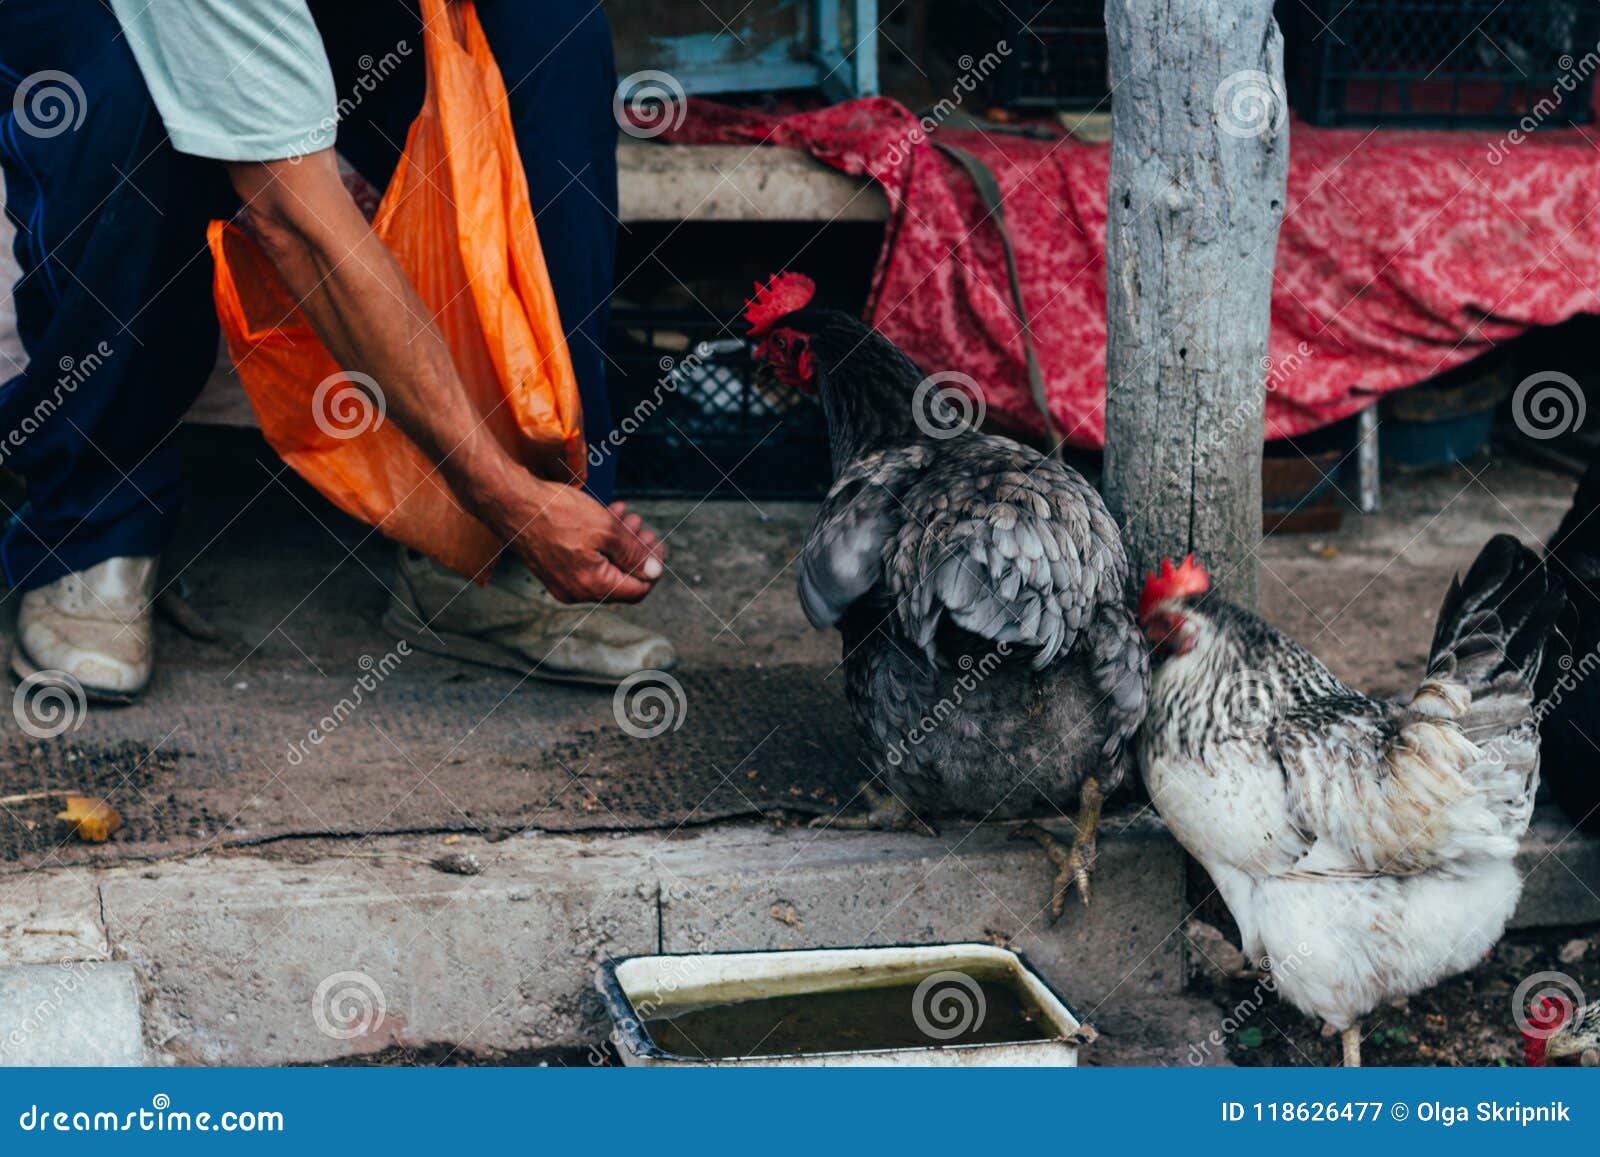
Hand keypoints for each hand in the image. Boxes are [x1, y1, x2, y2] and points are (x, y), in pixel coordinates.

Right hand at [502, 482, 663, 603]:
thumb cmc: (557, 514)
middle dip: (636, 550)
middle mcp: (577, 591)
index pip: (637, 589)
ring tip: (627, 517)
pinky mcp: (553, 568)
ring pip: (605, 565)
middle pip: (621, 578)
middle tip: (641, 525)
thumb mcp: (607, 530)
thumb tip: (654, 572)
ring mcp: (563, 581)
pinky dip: (601, 541)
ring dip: (620, 542)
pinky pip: (586, 560)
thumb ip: (634, 554)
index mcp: (592, 586)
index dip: (651, 566)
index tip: (654, 541)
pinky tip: (608, 516)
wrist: (511, 502)